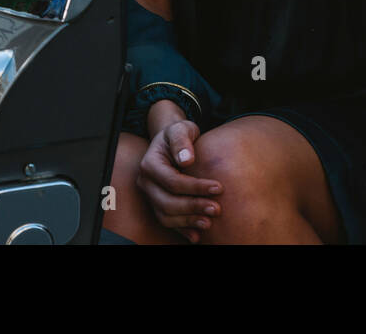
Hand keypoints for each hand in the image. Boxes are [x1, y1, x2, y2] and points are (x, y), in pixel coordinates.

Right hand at [136, 116, 222, 242]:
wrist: (172, 141)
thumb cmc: (179, 133)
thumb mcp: (181, 128)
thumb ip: (182, 140)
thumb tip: (186, 159)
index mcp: (150, 164)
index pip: (173, 181)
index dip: (195, 187)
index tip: (219, 187)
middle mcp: (146, 182)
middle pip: (167, 202)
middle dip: (193, 207)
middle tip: (217, 209)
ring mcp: (150, 195)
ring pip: (165, 216)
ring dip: (188, 221)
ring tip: (209, 222)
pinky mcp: (157, 204)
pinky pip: (167, 222)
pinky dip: (182, 230)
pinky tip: (197, 236)